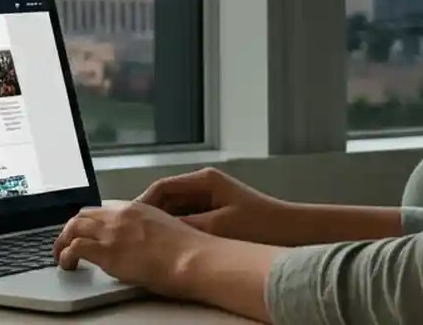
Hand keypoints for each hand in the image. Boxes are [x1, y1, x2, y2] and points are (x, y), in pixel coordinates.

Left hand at [51, 201, 215, 297]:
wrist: (193, 258)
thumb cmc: (189, 251)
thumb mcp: (165, 231)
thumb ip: (146, 232)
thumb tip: (139, 244)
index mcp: (136, 208)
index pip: (102, 209)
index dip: (89, 221)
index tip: (85, 231)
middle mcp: (120, 216)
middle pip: (83, 215)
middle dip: (72, 229)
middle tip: (67, 243)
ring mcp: (112, 232)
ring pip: (72, 228)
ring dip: (62, 242)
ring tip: (62, 257)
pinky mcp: (107, 252)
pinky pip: (74, 248)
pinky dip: (66, 256)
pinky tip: (68, 265)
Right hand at [138, 167, 296, 244]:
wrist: (292, 230)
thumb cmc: (260, 224)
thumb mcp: (217, 227)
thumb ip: (185, 226)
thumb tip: (157, 228)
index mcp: (204, 180)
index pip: (162, 187)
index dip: (143, 203)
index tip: (129, 219)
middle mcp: (205, 184)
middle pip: (167, 197)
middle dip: (151, 214)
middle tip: (134, 233)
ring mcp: (211, 197)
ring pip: (177, 209)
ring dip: (165, 223)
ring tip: (149, 240)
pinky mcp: (217, 210)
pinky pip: (189, 217)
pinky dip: (180, 228)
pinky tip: (173, 243)